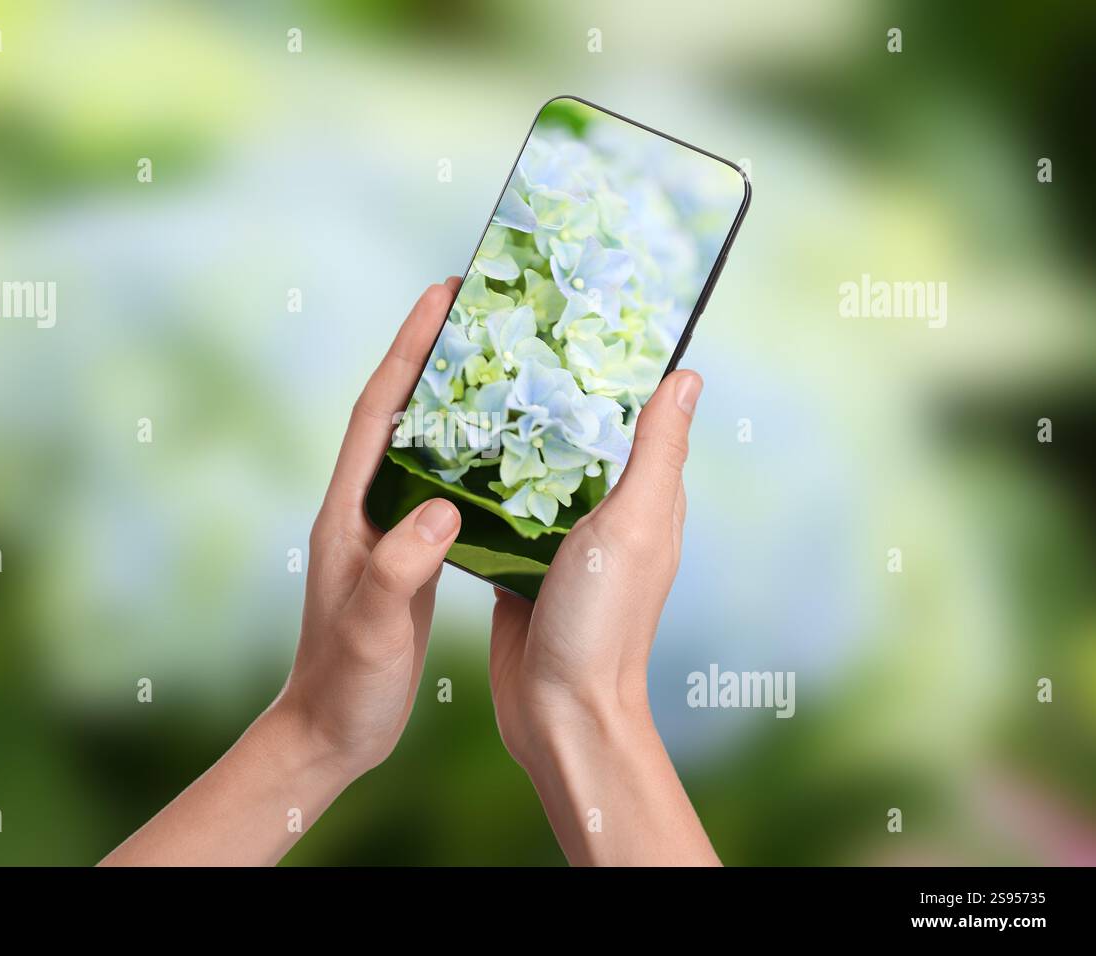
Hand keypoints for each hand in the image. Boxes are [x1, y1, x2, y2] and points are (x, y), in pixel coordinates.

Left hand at [101, 282, 460, 865]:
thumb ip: (401, 566)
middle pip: (399, 413)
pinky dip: (470, 458)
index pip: (377, 413)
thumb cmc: (345, 683)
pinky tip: (504, 453)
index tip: (440, 297)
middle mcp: (363, 509)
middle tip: (478, 309)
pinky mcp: (409, 556)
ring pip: (423, 447)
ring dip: (454, 401)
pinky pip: (442, 488)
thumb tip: (445, 509)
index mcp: (347, 512)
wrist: (331, 732)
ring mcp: (385, 531)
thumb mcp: (374, 626)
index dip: (406, 351)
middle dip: (431, 356)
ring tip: (499, 362)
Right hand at [488, 368, 719, 864]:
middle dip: (552, 390)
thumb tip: (686, 377)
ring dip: (513, 433)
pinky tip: (451, 454)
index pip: (637, 415)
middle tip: (506, 337)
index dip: (615, 368)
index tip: (577, 318)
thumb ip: (655, 454)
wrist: (556, 712)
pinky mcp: (521, 564)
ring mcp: (561, 541)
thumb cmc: (601, 622)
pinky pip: (504, 511)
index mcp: (645, 498)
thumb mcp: (632, 526)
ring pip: (537, 470)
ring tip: (471, 381)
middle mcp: (607, 514)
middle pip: (581, 436)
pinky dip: (485, 482)